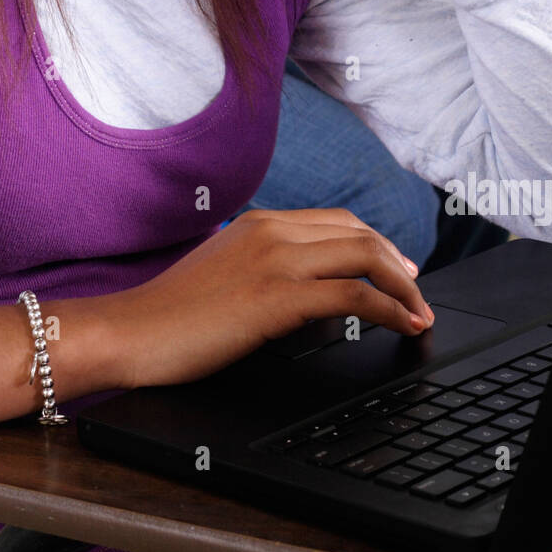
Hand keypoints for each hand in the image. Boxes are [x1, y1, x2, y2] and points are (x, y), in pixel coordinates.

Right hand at [106, 206, 433, 389]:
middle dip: (399, 263)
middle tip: (418, 293)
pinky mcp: (277, 297)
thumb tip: (300, 287)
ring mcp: (276, 260)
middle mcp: (272, 231)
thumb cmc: (169, 314)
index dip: (377, 243)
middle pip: (360, 234)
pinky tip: (404, 325)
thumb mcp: (223, 272)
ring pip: (366, 257)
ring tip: (420, 313)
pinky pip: (354, 295)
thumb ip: (260, 265)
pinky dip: (391, 309)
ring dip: (405, 287)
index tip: (399, 268)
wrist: (131, 331)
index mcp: (259, 223)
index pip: (337, 221)